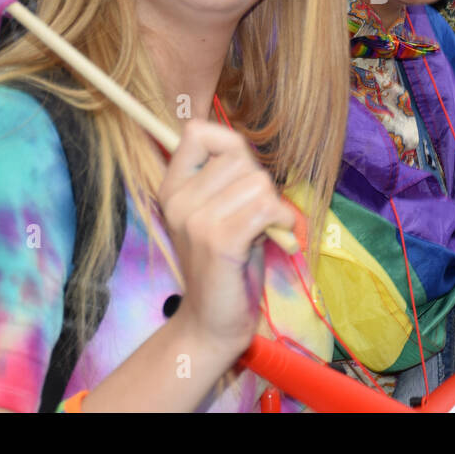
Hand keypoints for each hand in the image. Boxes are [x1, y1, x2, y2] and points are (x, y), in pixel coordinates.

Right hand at [159, 121, 293, 356]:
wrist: (213, 322)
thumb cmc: (226, 264)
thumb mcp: (219, 211)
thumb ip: (227, 178)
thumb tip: (246, 147)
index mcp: (172, 187)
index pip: (198, 131)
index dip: (231, 147)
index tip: (240, 180)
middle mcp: (177, 199)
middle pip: (238, 156)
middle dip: (260, 183)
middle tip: (256, 216)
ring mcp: (195, 220)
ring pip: (257, 181)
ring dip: (274, 206)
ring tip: (264, 231)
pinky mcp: (218, 241)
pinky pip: (265, 207)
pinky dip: (282, 221)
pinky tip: (277, 237)